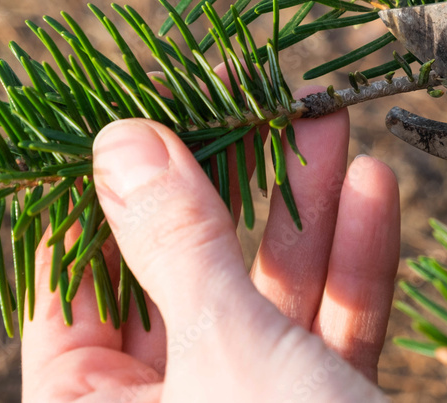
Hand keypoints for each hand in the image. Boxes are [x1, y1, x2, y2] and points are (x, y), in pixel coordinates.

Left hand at [21, 89, 399, 401]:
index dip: (106, 187)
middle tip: (248, 96)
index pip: (75, 280)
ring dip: (303, 204)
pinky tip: (372, 189)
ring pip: (266, 289)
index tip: (141, 104)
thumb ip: (176, 243)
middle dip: (230, 181)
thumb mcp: (226, 350)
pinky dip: (354, 260)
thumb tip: (121, 140)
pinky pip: (330, 324)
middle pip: (183, 270)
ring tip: (322, 118)